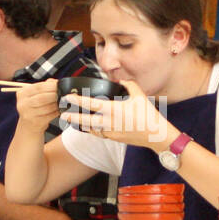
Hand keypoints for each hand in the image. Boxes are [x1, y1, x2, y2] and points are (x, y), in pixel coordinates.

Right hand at [13, 79, 59, 135]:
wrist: (28, 126)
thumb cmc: (34, 108)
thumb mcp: (35, 95)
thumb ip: (44, 86)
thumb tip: (55, 81)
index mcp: (22, 94)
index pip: (38, 87)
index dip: (50, 86)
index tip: (59, 85)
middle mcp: (23, 104)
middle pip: (42, 97)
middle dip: (55, 95)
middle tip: (63, 94)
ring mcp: (28, 114)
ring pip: (47, 107)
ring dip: (57, 104)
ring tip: (63, 102)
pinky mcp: (35, 122)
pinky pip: (49, 116)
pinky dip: (56, 112)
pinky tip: (59, 110)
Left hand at [59, 79, 177, 150]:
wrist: (155, 134)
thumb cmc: (148, 115)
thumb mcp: (139, 95)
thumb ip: (128, 85)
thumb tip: (121, 80)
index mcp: (113, 109)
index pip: (91, 104)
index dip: (77, 101)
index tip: (68, 98)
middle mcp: (109, 122)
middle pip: (86, 120)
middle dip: (73, 118)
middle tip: (63, 115)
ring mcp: (111, 132)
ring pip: (91, 129)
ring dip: (81, 124)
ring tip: (72, 121)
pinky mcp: (114, 138)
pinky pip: (99, 134)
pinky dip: (92, 130)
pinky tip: (88, 127)